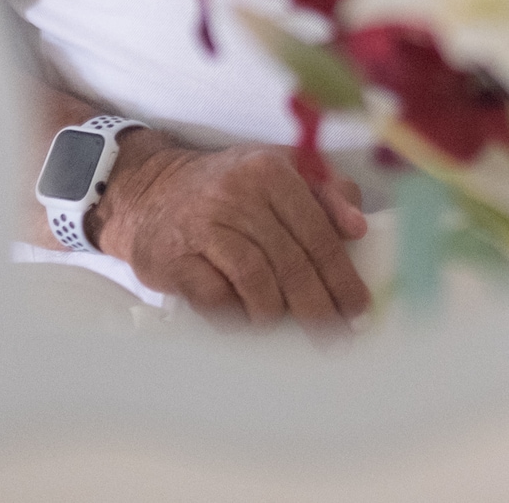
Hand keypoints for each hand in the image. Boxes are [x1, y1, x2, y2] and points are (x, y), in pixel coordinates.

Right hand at [91, 132, 370, 329]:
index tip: (358, 310)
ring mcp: (202, 226)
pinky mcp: (172, 258)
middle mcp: (238, 195)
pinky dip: (235, 317)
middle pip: (292, 263)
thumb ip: (326, 193)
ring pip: (256, 282)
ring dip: (276, 315)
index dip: (342, 277)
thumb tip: (358, 228)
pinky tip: (246, 324)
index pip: (318, 234)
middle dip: (319, 308)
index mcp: (272, 171)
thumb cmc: (229, 188)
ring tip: (287, 329)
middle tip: (336, 338)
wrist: (150, 191)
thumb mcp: (279, 172)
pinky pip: (213, 298)